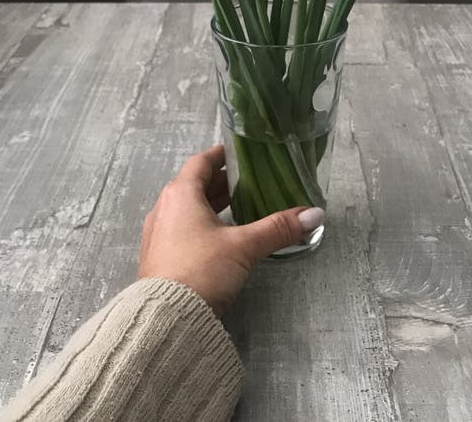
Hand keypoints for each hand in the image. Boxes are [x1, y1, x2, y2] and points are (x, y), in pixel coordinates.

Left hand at [138, 144, 324, 316]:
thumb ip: (278, 228)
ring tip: (239, 207)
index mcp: (181, 194)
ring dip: (210, 204)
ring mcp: (158, 233)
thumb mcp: (244, 246)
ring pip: (187, 207)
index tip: (239, 152)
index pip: (201, 162)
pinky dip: (200, 223)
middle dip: (220, 182)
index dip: (221, 155)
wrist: (166, 318)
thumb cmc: (202, 270)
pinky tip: (219, 237)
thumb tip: (313, 214)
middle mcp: (164, 207)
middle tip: (248, 181)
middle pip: (194, 184)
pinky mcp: (158, 256)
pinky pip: (181, 228)